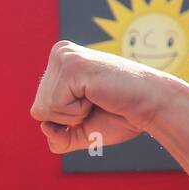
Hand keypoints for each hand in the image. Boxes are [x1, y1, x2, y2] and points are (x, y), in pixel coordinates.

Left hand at [30, 40, 183, 154]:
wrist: (151, 107)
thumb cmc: (120, 116)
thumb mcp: (81, 131)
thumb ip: (57, 137)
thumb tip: (43, 126)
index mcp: (60, 63)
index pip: (39, 110)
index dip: (65, 121)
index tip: (92, 105)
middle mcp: (60, 53)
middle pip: (37, 110)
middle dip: (67, 119)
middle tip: (97, 102)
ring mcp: (64, 56)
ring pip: (43, 110)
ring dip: (73, 115)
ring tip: (97, 97)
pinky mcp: (71, 64)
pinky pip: (54, 107)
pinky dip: (77, 112)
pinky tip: (97, 95)